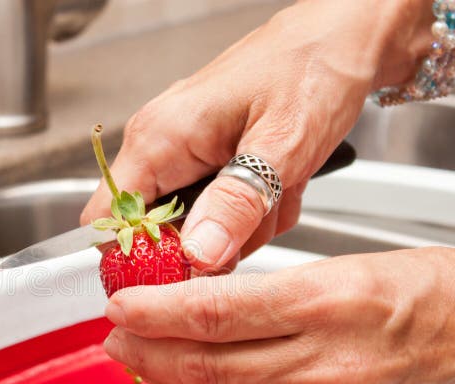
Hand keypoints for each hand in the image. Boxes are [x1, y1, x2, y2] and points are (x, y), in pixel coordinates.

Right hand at [81, 0, 429, 271]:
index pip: (107, 221)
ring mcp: (187, 154)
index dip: (137, 260)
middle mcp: (163, 146)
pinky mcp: (212, 160)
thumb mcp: (282, 142)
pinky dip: (257, 211)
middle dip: (212, 244)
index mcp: (160, 138)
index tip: (185, 277)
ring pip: (198, 228)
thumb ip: (237, 203)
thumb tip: (197, 255)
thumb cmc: (314, 65)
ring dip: (244, 227)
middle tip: (258, 218)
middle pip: (158, 234)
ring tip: (281, 188)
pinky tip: (283, 183)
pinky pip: (221, 211)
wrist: (347, 35)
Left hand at [102, 247, 454, 383]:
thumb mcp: (358, 268)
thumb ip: (281, 297)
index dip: (156, 310)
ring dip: (181, 380)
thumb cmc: (451, 295)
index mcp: (332, 300)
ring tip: (148, 360)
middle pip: (210, 365)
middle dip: (150, 353)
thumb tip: (214, 310)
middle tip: (118, 338)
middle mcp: (330, 364)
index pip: (216, 310)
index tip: (122, 304)